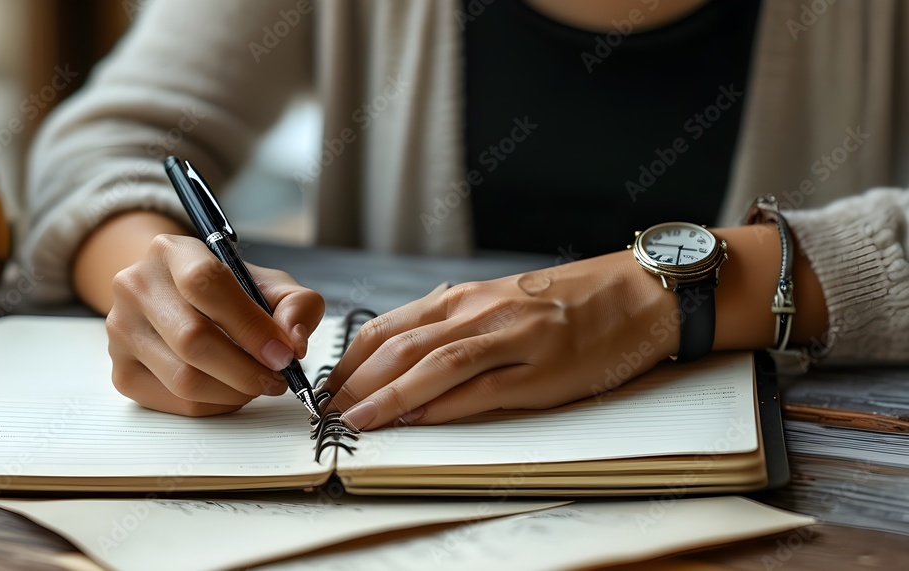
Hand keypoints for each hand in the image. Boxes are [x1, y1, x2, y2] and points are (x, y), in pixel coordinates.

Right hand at [106, 234, 324, 415]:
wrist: (175, 298)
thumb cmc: (227, 292)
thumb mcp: (268, 284)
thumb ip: (296, 305)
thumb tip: (294, 343)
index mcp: (172, 252)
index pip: (206, 284)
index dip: (250, 325)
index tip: (283, 353)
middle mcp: (136, 286)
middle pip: (193, 339)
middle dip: (247, 369)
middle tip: (277, 377)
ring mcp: (122, 331)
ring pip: (184, 379)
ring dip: (234, 391)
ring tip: (256, 382)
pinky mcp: (122, 372)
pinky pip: (176, 402)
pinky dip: (215, 404)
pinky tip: (230, 390)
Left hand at [320, 250, 678, 429]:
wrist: (631, 295)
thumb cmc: (561, 302)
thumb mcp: (497, 303)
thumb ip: (450, 327)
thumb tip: (399, 362)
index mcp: (464, 299)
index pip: (389, 327)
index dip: (351, 360)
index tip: (327, 387)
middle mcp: (480, 312)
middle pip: (403, 347)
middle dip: (358, 382)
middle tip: (329, 411)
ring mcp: (512, 340)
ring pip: (436, 366)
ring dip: (390, 396)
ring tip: (358, 420)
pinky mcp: (542, 370)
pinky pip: (484, 390)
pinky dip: (446, 407)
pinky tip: (419, 421)